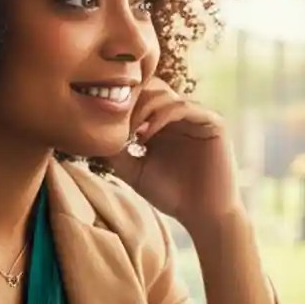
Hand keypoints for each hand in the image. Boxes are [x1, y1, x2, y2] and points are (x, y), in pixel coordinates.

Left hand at [108, 78, 242, 229]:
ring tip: (131, 133)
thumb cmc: (170, 195)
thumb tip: (92, 130)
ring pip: (165, 95)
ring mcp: (198, 116)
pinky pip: (184, 107)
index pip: (142, 96)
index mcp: (164, 123)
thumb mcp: (133, 170)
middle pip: (152, 88)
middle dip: (132, 103)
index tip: (105, 124)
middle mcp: (182, 115)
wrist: (202, 215)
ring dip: (143, 109)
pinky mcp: (213, 122)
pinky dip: (161, 116)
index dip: (122, 104)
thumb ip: (116, 150)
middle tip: (117, 124)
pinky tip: (146, 136)